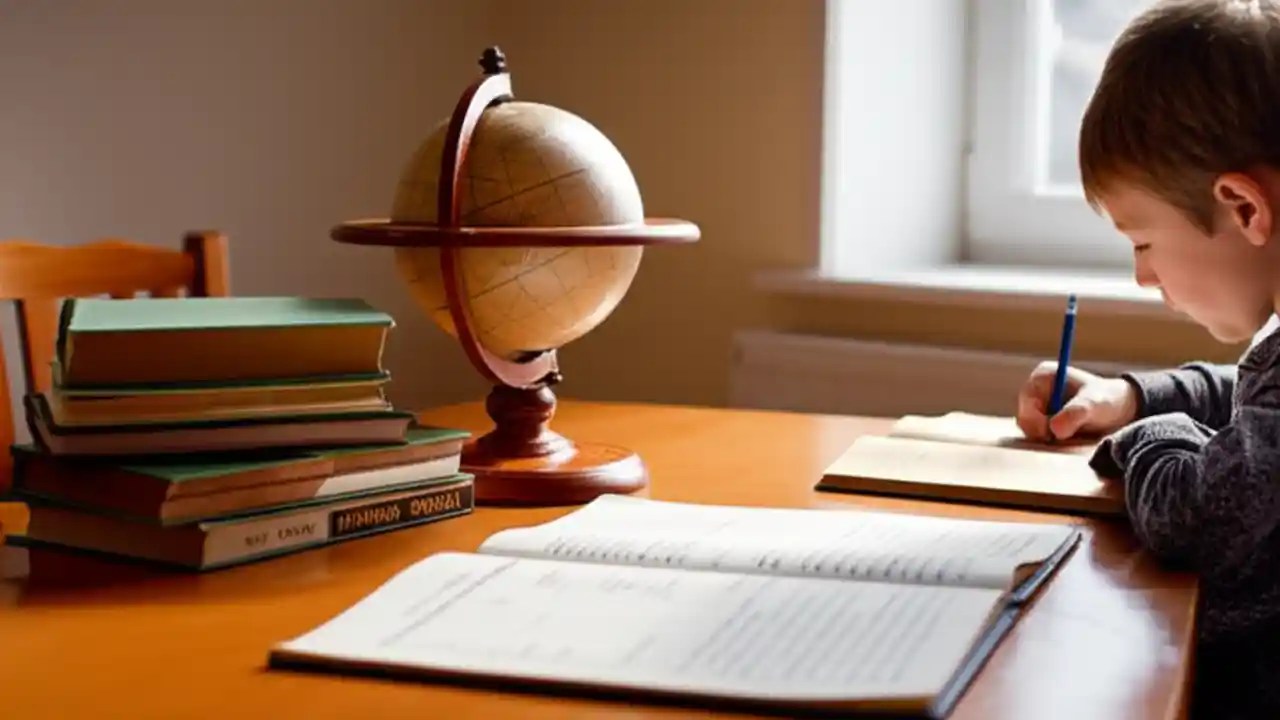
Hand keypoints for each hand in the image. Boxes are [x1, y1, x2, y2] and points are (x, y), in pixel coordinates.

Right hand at [1015, 362, 1138, 441]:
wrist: (1120, 412)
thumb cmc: (1108, 401)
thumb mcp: (1094, 405)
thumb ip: (1076, 414)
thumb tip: (1054, 429)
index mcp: (1043, 376)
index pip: (1026, 400)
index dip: (1035, 419)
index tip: (1050, 434)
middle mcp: (1035, 389)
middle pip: (1024, 416)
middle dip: (1040, 430)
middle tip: (1061, 439)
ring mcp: (1036, 405)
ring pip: (1029, 428)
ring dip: (1045, 437)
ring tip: (1069, 436)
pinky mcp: (1041, 420)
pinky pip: (1035, 435)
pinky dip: (1048, 440)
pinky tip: (1066, 438)